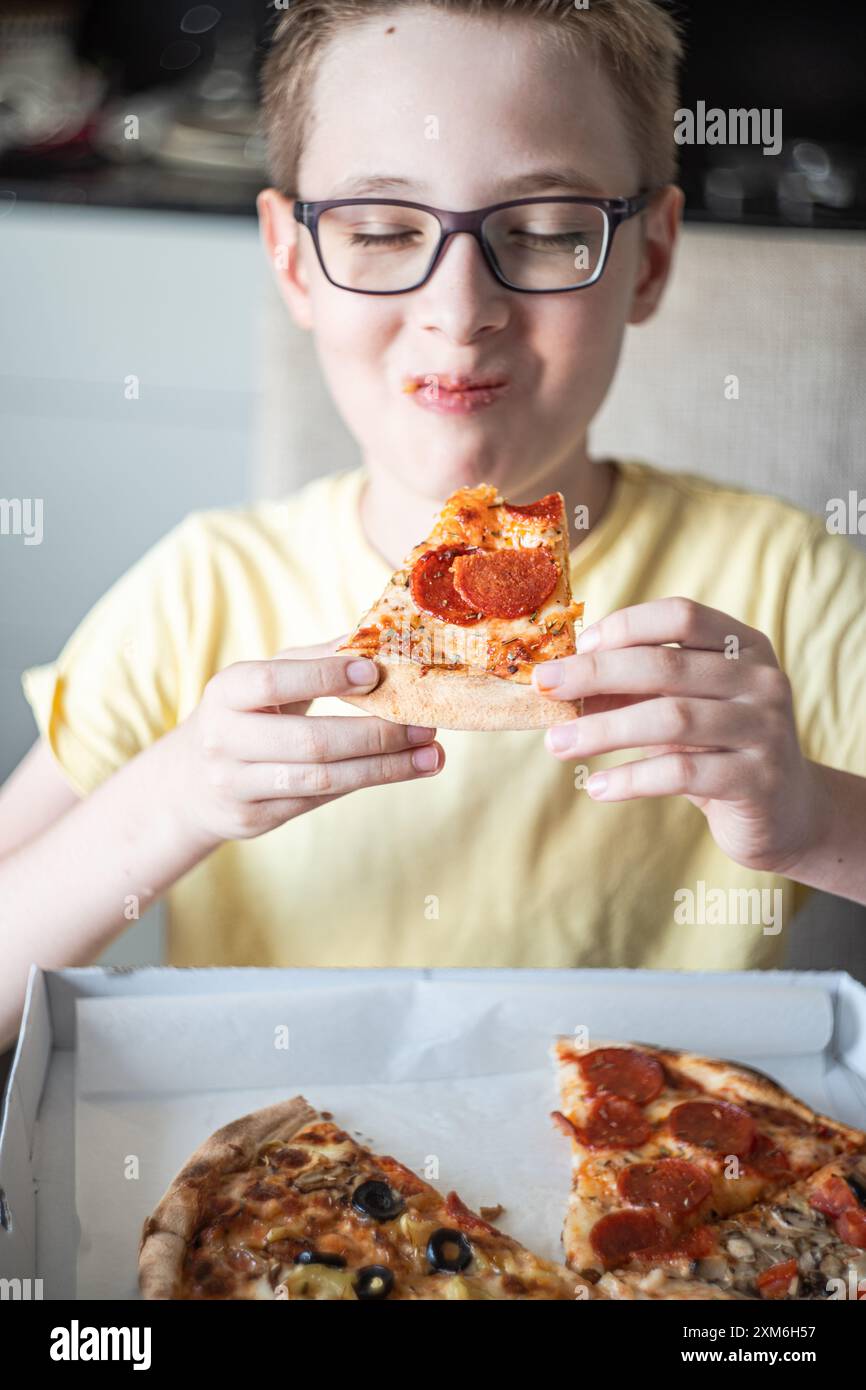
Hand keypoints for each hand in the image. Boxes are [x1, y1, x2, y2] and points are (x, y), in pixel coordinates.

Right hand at [178, 637, 442, 843]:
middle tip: (425, 725)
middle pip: (310, 741)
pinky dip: (364, 782)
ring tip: (431, 755)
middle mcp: (224, 740)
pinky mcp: (253, 818)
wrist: (188, 782)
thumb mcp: (264, 678)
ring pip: (322, 779)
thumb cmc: (244, 713)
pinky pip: (318, 799)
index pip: (273, 681)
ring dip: (385, 768)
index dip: (324, 676)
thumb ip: (316, 659)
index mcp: (226, 692)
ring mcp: (236, 784)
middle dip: (376, 734)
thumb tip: (378, 638)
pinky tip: (400, 769)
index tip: (376, 673)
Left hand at [532, 598, 820, 873]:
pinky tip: (596, 787)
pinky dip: (631, 779)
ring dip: (603, 730)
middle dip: (595, 675)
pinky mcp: (757, 780)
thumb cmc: (719, 749)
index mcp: (744, 646)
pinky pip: (681, 772)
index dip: (625, 626)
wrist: (786, 813)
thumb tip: (562, 677)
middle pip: (667, 665)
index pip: (681, 615)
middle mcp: (761, 680)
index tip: (577, 647)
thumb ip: (638, 687)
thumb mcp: (684, 707)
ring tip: (557, 744)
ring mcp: (764, 729)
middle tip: (545, 688)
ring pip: (671, 718)